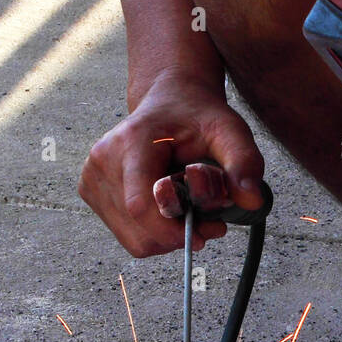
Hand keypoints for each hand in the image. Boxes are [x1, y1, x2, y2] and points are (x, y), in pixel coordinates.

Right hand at [79, 71, 265, 256]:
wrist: (169, 102)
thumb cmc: (197, 117)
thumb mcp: (229, 131)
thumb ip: (244, 162)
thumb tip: (251, 200)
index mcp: (130, 141)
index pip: (140, 206)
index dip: (170, 232)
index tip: (202, 236)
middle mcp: (102, 160)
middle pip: (138, 229)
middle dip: (176, 236)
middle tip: (205, 221)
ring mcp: (91, 177)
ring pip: (133, 239)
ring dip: (167, 237)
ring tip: (187, 211)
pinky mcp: (90, 191)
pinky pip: (127, 235)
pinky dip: (153, 234)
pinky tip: (167, 209)